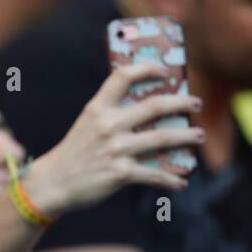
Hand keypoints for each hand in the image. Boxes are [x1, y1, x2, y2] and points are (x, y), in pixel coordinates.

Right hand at [23, 62, 203, 217]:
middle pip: (155, 106)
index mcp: (97, 109)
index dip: (146, 68)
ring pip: (163, 138)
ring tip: (199, 136)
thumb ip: (109, 115)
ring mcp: (116, 149)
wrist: (52, 183)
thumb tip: (146, 110)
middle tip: (195, 103)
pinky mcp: (121, 173)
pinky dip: (172, 179)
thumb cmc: (73, 153)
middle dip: (182, 103)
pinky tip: (182, 182)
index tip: (163, 69)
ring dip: (187, 137)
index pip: (122, 77)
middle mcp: (108, 125)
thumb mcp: (86, 125)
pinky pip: (155, 174)